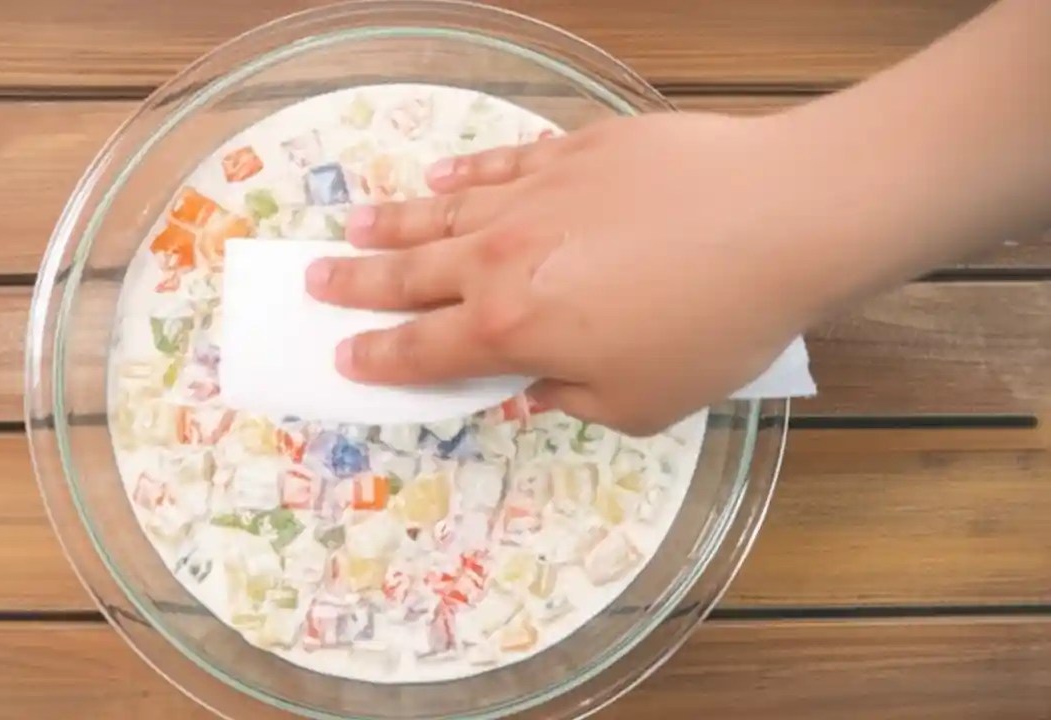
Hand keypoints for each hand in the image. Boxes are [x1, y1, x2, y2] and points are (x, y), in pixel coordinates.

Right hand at [305, 112, 814, 434]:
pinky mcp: (572, 150)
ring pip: (440, 212)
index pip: (422, 349)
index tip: (342, 354)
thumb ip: (569, 396)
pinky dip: (463, 175)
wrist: (777, 219)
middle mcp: (502, 259)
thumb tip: (533, 384)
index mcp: (511, 329)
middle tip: (314, 281)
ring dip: (391, 223)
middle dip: (356, 283)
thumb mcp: (639, 402)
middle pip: (410, 274)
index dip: (377, 357)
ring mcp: (532, 196)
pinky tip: (440, 177)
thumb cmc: (713, 327)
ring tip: (352, 227)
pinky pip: (497, 165)